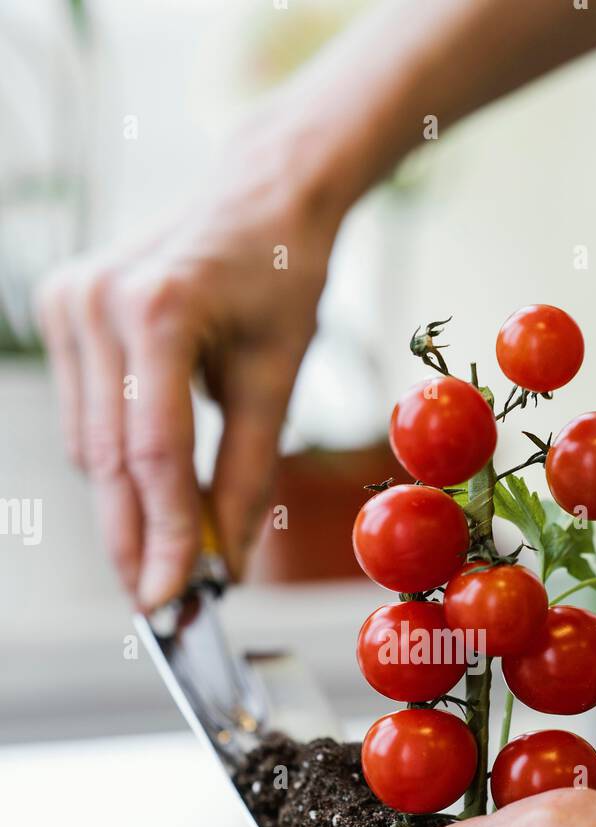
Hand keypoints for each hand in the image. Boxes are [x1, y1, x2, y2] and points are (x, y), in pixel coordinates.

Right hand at [36, 114, 343, 607]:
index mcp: (159, 307)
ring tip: (170, 551)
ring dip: (128, 506)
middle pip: (111, 459)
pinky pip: (84, 417)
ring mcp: (69, 300)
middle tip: (163, 606)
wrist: (258, 196)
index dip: (162, 536)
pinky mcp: (59, 308)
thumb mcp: (277, 381)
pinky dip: (119, 462)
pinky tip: (152, 482)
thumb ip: (247, 478)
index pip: (155, 452)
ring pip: (91, 448)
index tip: (172, 602)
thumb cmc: (281, 280)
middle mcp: (98, 300)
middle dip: (136, 540)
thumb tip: (225, 567)